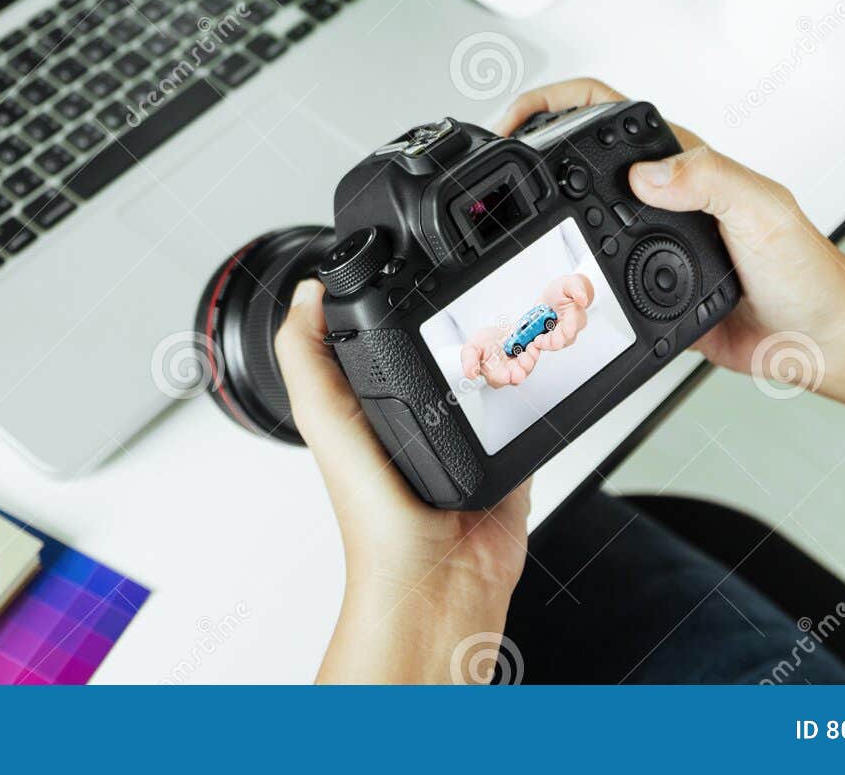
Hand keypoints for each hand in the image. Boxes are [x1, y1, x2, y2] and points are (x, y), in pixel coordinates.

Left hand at [275, 280, 530, 682]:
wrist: (438, 583)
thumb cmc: (374, 521)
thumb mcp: (325, 423)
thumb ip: (306, 358)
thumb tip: (305, 293)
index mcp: (368, 406)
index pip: (375, 335)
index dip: (386, 298)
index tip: (403, 262)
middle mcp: (416, 417)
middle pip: (441, 345)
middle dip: (459, 319)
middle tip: (473, 290)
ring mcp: (466, 434)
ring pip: (491, 370)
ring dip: (504, 351)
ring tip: (512, 324)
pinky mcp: (509, 454)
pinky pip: (532, 410)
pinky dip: (539, 391)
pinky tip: (539, 368)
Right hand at [460, 325, 539, 386]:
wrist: (498, 330)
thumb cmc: (484, 342)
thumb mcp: (471, 349)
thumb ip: (469, 361)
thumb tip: (470, 374)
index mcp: (493, 374)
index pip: (497, 380)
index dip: (502, 378)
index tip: (505, 375)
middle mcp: (508, 372)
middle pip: (515, 377)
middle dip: (519, 373)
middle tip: (520, 369)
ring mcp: (520, 364)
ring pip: (527, 368)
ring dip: (529, 361)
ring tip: (527, 352)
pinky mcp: (530, 355)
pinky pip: (535, 356)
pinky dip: (535, 351)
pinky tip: (532, 345)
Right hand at [498, 79, 844, 429]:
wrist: (817, 340)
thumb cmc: (808, 272)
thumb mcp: (764, 212)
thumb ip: (709, 180)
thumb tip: (647, 174)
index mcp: (684, 162)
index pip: (604, 111)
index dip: (553, 104)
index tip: (517, 120)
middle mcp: (660, 195)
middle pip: (576, 159)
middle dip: (529, 153)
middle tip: (496, 170)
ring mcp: (646, 241)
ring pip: (574, 217)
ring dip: (539, 218)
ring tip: (506, 224)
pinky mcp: (640, 287)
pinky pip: (587, 275)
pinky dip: (559, 275)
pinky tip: (546, 281)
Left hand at [533, 273, 594, 353]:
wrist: (557, 295)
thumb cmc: (566, 290)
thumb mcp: (571, 283)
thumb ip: (577, 290)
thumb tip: (583, 299)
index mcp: (577, 315)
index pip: (574, 323)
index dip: (569, 328)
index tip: (566, 332)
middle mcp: (569, 328)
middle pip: (564, 339)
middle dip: (554, 341)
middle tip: (541, 340)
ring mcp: (558, 334)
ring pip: (553, 344)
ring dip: (543, 345)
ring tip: (534, 342)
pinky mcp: (547, 336)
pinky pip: (541, 343)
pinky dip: (534, 346)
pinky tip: (528, 344)